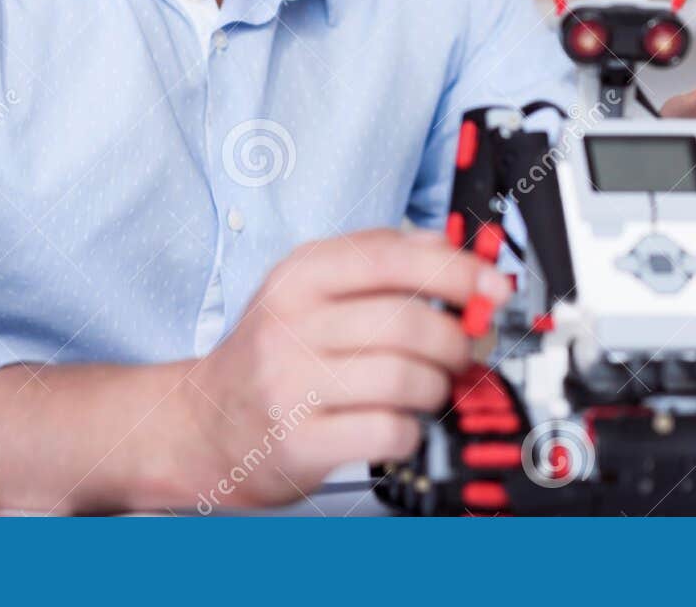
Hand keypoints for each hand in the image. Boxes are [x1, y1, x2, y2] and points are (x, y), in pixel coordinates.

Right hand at [189, 228, 510, 506]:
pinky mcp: (298, 442)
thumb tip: (452, 252)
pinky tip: (399, 423)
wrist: (202, 423)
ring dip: (436, 386)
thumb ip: (376, 262)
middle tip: (461, 351)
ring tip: (428, 388)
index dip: (457, 269)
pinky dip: (411, 429)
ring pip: (404, 377)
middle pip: (408, 320)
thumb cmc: (269, 353)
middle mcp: (290, 325)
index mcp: (298, 276)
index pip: (391, 257)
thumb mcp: (307, 290)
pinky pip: (387, 430)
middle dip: (455, 339)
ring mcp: (290, 385)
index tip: (493, 286)